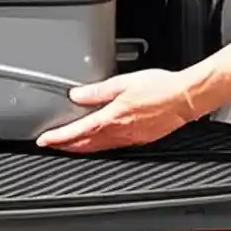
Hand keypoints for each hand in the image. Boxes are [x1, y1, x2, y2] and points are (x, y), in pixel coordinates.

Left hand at [35, 69, 202, 153]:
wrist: (185, 98)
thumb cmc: (160, 88)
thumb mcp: (122, 83)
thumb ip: (97, 90)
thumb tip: (76, 95)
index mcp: (112, 118)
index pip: (78, 131)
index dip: (58, 137)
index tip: (44, 140)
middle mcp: (120, 132)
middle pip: (85, 144)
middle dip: (66, 145)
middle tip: (51, 145)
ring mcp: (131, 138)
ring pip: (99, 147)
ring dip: (81, 147)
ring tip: (68, 145)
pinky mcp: (141, 138)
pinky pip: (114, 146)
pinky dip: (99, 146)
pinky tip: (98, 141)